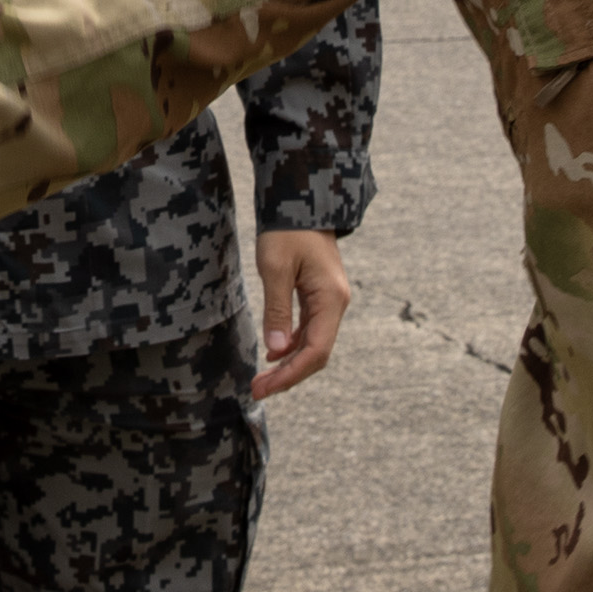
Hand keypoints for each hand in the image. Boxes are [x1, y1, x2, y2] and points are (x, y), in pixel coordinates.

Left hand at [253, 230, 351, 399]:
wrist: (300, 201)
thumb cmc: (287, 230)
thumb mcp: (275, 268)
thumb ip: (277, 310)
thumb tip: (275, 350)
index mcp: (330, 299)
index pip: (316, 351)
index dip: (291, 374)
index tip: (264, 387)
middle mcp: (335, 304)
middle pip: (316, 353)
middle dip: (288, 375)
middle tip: (257, 390)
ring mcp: (329, 301)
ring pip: (312, 344)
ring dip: (288, 363)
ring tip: (261, 379)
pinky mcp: (319, 297)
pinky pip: (309, 330)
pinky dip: (291, 346)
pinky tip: (272, 354)